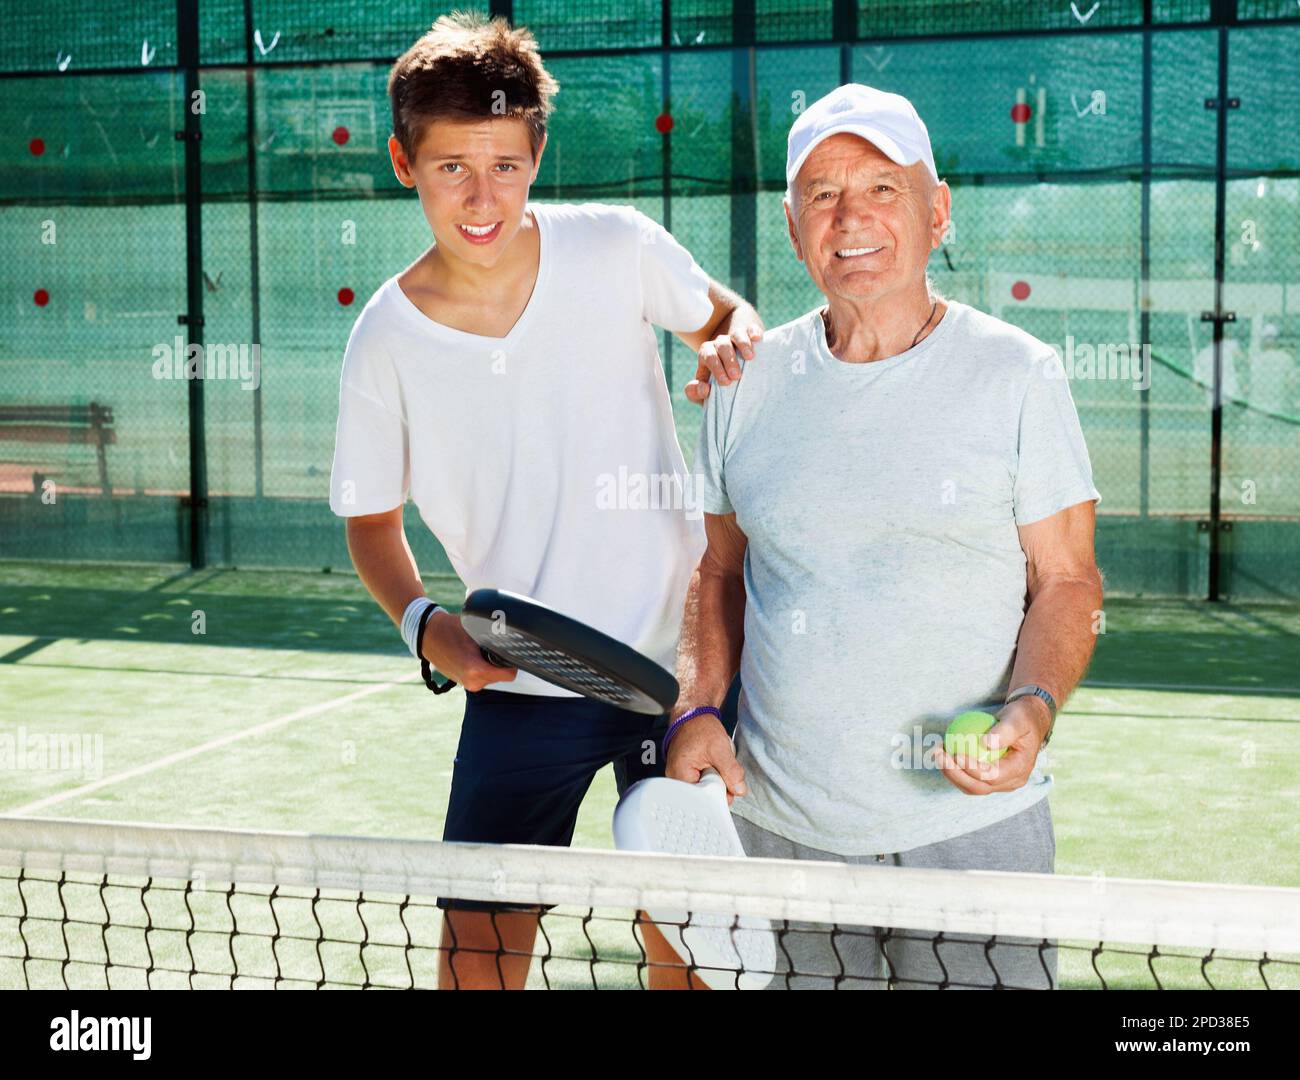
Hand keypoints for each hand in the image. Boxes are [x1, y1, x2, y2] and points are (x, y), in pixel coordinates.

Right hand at [420, 610, 516, 691]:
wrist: (426, 634)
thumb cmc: (449, 628)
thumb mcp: (476, 627)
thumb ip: (494, 636)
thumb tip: (511, 635)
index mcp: (476, 670)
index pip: (509, 674)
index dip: (512, 661)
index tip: (510, 650)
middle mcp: (472, 682)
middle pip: (501, 674)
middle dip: (500, 661)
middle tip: (491, 646)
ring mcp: (467, 684)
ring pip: (492, 675)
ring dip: (490, 663)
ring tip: (478, 649)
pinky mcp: (463, 682)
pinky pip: (482, 676)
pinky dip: (482, 666)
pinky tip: (473, 654)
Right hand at [665, 709, 745, 803]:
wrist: (693, 716)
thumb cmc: (700, 728)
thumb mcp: (720, 748)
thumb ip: (731, 771)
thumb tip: (739, 790)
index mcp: (680, 775)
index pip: (702, 800)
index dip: (720, 793)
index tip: (727, 782)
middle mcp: (676, 780)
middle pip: (703, 797)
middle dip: (718, 787)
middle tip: (718, 767)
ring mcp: (680, 778)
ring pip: (705, 791)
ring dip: (715, 781)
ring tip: (712, 764)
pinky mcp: (686, 775)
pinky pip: (703, 784)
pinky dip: (711, 777)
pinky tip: (709, 766)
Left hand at [684, 324, 763, 404]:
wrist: (735, 370)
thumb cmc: (718, 383)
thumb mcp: (704, 390)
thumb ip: (696, 393)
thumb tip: (703, 389)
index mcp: (707, 355)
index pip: (708, 357)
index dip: (716, 368)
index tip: (725, 382)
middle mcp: (720, 344)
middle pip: (722, 346)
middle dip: (729, 360)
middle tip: (736, 376)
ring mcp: (735, 338)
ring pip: (736, 335)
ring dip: (743, 344)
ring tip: (750, 358)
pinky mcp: (750, 334)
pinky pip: (751, 329)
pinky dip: (754, 331)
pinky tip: (757, 338)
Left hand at [933, 696, 1050, 794]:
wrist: (1027, 722)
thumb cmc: (1022, 718)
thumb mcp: (1018, 718)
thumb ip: (1005, 731)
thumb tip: (985, 743)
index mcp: (1019, 770)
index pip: (993, 776)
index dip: (972, 768)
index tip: (956, 753)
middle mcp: (1010, 782)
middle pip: (978, 787)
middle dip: (955, 774)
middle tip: (939, 755)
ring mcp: (999, 782)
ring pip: (970, 786)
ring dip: (950, 773)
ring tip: (937, 753)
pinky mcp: (988, 777)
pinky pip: (968, 777)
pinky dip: (953, 768)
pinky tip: (942, 752)